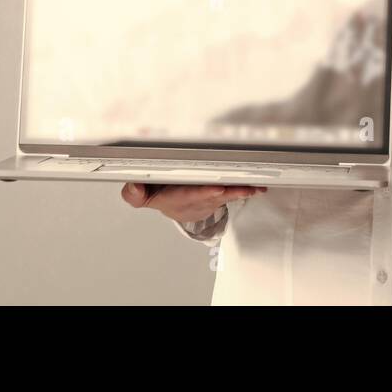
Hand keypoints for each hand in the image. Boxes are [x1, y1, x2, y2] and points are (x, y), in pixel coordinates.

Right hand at [120, 182, 266, 226]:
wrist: (174, 206)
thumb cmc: (160, 194)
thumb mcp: (141, 195)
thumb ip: (134, 193)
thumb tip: (133, 186)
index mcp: (175, 198)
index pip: (188, 195)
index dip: (202, 193)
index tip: (216, 188)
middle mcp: (194, 201)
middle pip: (211, 196)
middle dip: (227, 192)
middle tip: (241, 188)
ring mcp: (207, 201)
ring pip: (225, 195)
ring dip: (239, 192)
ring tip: (253, 188)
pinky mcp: (218, 197)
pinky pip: (233, 193)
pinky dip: (245, 190)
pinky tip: (258, 187)